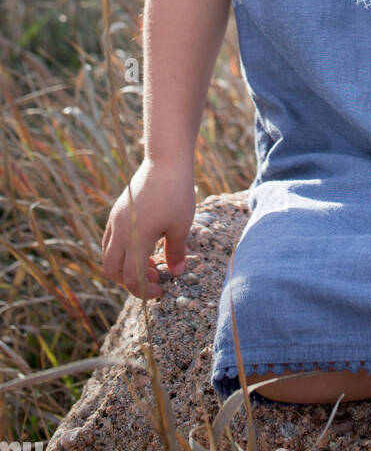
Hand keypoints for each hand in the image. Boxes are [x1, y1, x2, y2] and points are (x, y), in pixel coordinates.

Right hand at [102, 159, 195, 299]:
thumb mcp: (181, 225)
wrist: (166, 159)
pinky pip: (111, 239)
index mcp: (135, 238)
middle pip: (112, 270)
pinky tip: (145, 243)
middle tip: (155, 277)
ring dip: (126, 265)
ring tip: (152, 261)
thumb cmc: (176, 192)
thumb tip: (176, 272)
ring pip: (109, 255)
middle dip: (131, 281)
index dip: (144, 291)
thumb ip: (176, 251)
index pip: (131, 277)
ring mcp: (116, 220)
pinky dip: (123, 250)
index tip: (162, 290)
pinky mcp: (117, 211)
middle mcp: (120, 231)